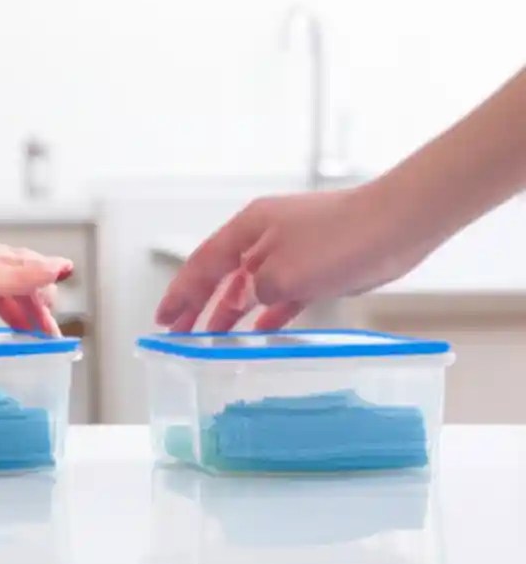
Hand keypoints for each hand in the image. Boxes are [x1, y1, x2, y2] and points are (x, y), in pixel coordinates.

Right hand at [155, 182, 438, 332]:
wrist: (400, 223)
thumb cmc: (341, 237)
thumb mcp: (283, 272)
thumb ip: (252, 291)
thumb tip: (241, 301)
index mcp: (248, 228)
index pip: (202, 264)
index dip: (180, 294)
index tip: (163, 319)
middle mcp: (265, 237)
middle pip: (222, 276)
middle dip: (200, 305)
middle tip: (179, 333)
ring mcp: (291, 252)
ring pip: (250, 287)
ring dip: (231, 313)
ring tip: (213, 340)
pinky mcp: (317, 268)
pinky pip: (281, 295)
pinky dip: (268, 313)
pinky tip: (260, 332)